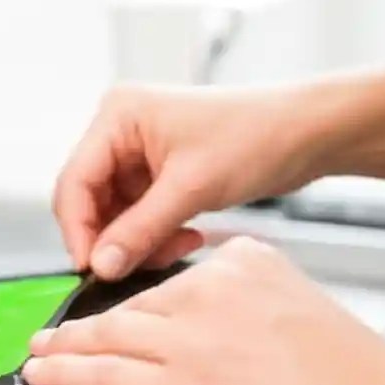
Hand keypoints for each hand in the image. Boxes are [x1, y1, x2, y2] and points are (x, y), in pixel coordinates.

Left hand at [24, 237, 384, 384]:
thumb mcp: (296, 314)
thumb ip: (244, 311)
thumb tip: (203, 334)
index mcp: (245, 263)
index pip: (171, 279)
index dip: (138, 305)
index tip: (112, 312)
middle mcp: (211, 292)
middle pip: (134, 306)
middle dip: (92, 325)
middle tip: (58, 333)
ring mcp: (191, 340)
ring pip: (108, 335)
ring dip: (64, 346)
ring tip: (40, 352)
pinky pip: (103, 374)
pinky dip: (63, 373)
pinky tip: (41, 375)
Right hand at [54, 85, 327, 279]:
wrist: (309, 132)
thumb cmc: (256, 136)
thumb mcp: (190, 188)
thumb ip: (139, 230)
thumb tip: (100, 266)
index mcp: (118, 116)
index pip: (75, 181)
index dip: (78, 229)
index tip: (91, 269)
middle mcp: (120, 130)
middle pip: (90, 198)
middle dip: (112, 238)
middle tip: (130, 269)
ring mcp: (138, 151)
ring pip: (114, 212)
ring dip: (138, 240)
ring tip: (175, 249)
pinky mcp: (158, 170)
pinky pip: (138, 214)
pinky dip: (155, 234)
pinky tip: (185, 239)